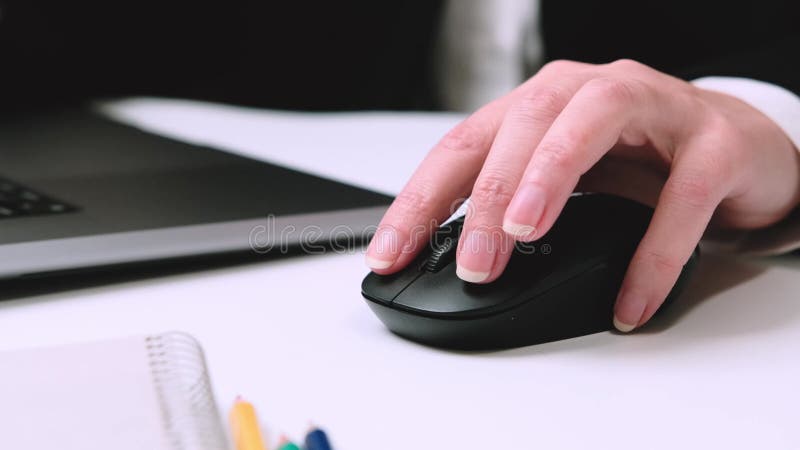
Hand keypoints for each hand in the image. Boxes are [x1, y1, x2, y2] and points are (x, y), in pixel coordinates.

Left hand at [365, 59, 799, 331]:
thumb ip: (513, 211)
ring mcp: (654, 108)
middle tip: (472, 262)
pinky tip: (630, 300)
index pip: (463, 145)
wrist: (737, 146)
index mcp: (538, 107)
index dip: (420, 199)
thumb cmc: (639, 161)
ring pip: (589, 124)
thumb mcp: (562, 181)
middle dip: (485, 194)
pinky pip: (681, 195)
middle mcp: (586, 93)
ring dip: (548, 177)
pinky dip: (654, 251)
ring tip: (523, 234)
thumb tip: (456, 264)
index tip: (389, 254)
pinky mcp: (715, 142)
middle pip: (520, 126)